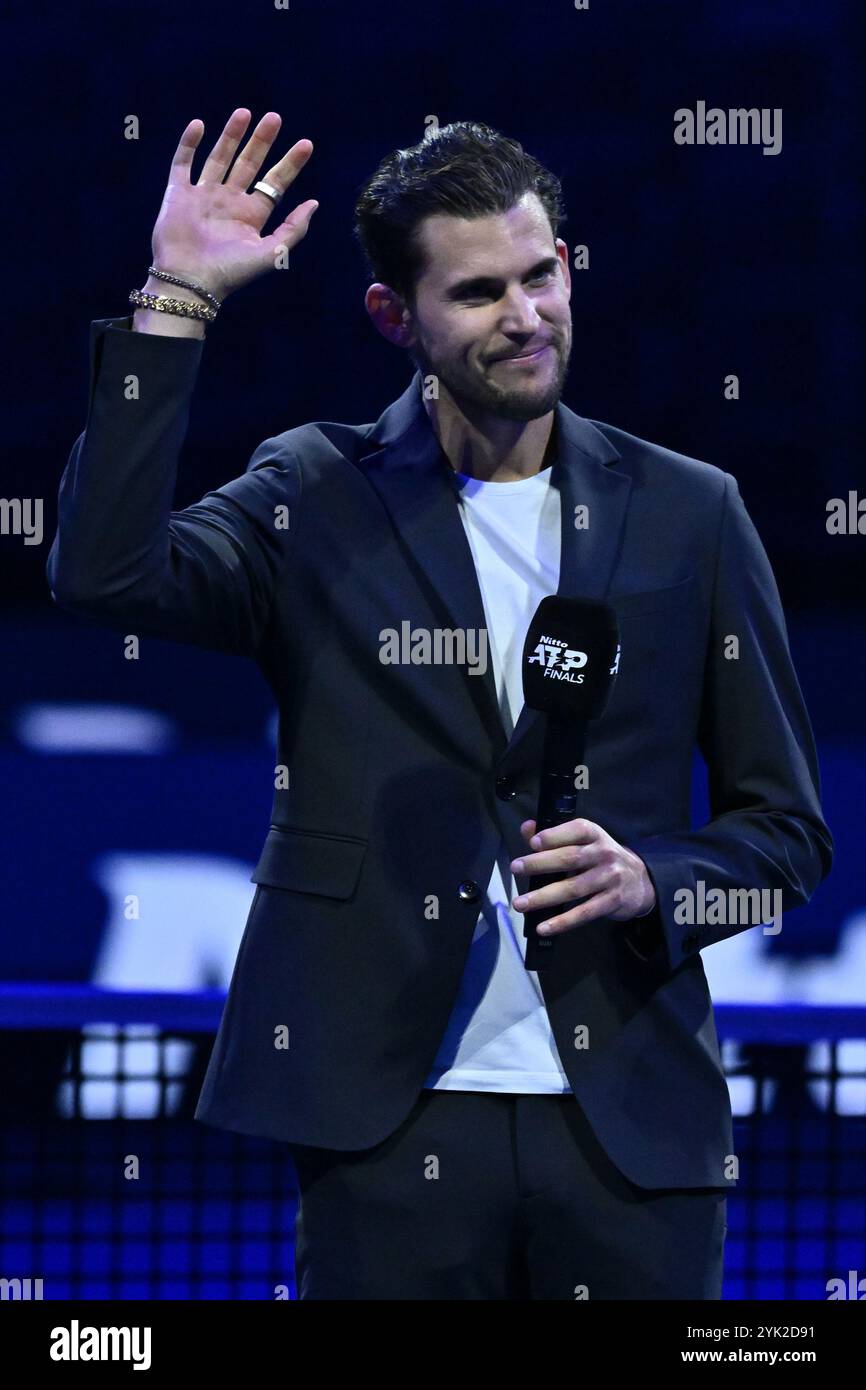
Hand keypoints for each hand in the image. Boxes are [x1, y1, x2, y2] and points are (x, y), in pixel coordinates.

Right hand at [148, 109, 318, 302]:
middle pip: (249, 163)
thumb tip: (314, 203)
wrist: (190, 280)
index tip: (306, 144)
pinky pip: (183, 163)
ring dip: (231, 135)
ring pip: (219, 157)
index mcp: (251, 215)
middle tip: (275, 118)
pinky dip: (189, 144)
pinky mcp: (178, 194)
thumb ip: (293, 229)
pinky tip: (199, 125)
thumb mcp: (271, 253)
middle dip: (262, 141)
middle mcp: (229, 201)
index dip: (290, 164)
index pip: (275, 183)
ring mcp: (203, 195)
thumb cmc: (231, 272)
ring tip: (244, 113)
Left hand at [510, 817, 655, 934]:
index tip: (533, 843)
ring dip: (543, 897)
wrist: (641, 881)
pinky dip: (562, 922)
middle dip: (540, 864)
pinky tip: (543, 927)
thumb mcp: (585, 841)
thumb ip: (554, 836)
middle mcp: (603, 854)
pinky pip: (584, 913)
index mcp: (594, 834)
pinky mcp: (612, 902)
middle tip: (515, 868)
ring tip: (520, 903)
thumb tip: (526, 828)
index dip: (554, 836)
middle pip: (569, 858)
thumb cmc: (601, 859)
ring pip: (573, 888)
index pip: (576, 831)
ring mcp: (609, 878)